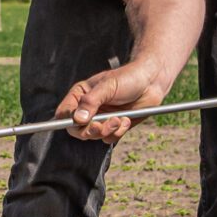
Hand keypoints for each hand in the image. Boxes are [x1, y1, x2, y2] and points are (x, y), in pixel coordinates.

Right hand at [54, 60, 168, 144]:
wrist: (151, 83)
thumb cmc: (128, 78)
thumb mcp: (108, 86)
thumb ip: (91, 102)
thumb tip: (78, 119)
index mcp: (80, 95)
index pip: (64, 113)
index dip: (69, 120)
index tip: (82, 121)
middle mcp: (88, 109)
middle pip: (76, 129)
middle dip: (90, 130)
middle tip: (102, 125)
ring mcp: (100, 119)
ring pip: (93, 136)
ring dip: (107, 131)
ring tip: (119, 119)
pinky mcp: (113, 127)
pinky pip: (108, 139)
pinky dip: (118, 132)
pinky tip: (126, 120)